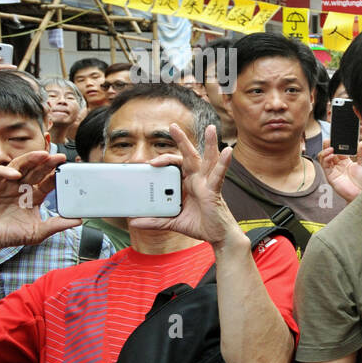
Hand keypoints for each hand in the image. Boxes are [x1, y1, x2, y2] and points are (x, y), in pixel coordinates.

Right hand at [0, 150, 79, 252]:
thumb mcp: (35, 233)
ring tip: (43, 156)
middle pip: (36, 171)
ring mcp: (3, 184)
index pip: (47, 182)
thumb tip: (78, 220)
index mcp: (32, 197)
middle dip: (48, 163)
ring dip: (31, 160)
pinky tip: (17, 175)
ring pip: (19, 166)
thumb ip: (55, 225)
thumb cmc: (4, 236)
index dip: (57, 176)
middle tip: (60, 157)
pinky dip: (6, 172)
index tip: (70, 171)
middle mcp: (19, 187)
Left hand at [127, 124, 241, 244]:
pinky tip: (227, 151)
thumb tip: (134, 222)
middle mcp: (197, 180)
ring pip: (208, 159)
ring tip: (210, 128)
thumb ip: (154, 221)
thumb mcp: (171, 222)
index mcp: (187, 184)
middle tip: (172, 125)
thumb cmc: (199, 224)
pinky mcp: (214, 190)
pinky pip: (218, 175)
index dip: (162, 161)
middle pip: (189, 155)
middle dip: (182, 140)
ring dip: (209, 143)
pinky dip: (223, 163)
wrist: (217, 237)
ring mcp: (207, 183)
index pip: (174, 166)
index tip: (149, 164)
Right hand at [318, 140, 361, 202]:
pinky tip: (331, 155)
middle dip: (328, 145)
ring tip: (331, 147)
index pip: (338, 149)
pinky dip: (326, 158)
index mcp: (345, 161)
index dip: (337, 143)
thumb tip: (361, 143)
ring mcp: (333, 170)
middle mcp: (338, 165)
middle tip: (330, 139)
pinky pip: (324, 165)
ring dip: (325, 151)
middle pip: (329, 152)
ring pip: (324, 157)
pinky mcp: (330, 176)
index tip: (337, 137)